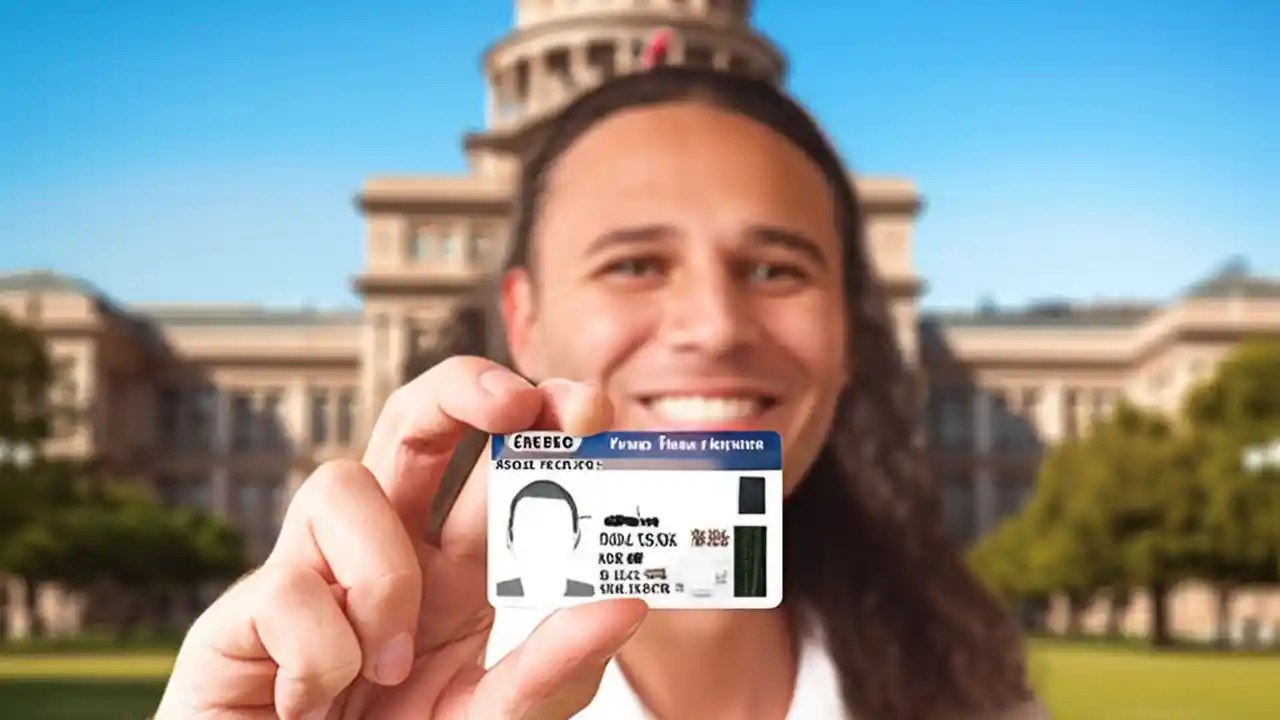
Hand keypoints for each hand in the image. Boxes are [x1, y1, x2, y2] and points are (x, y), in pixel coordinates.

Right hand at [156, 357, 647, 718]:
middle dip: (461, 389)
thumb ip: (554, 672)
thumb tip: (626, 604)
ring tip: (385, 670)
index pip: (490, 468)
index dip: (534, 422)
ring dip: (382, 579)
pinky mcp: (243, 616)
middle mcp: (384, 556)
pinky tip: (311, 704)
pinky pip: (287, 589)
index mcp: (451, 574)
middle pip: (411, 423)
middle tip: (516, 402)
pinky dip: (319, 657)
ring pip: (341, 485)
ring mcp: (311, 576)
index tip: (588, 411)